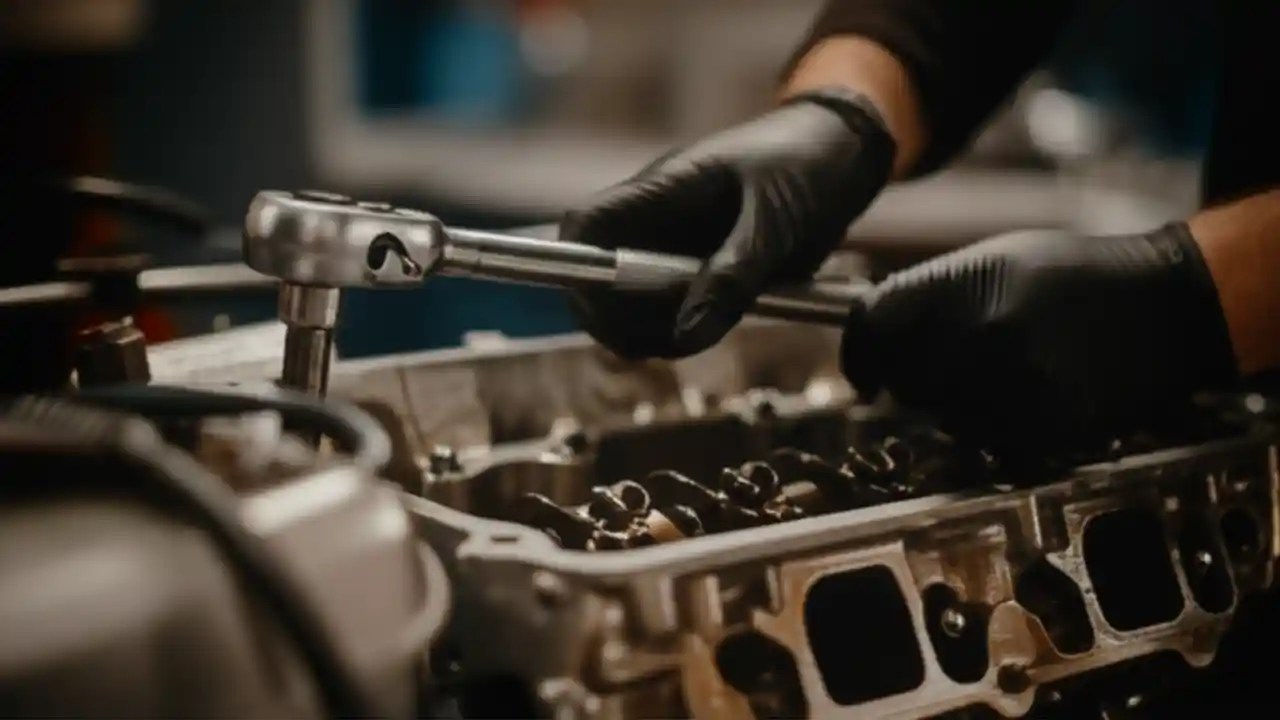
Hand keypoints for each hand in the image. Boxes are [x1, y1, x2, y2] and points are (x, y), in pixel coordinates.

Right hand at [560, 88, 894, 358]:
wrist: (845, 150)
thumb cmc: (807, 165)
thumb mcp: (776, 222)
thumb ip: (733, 277)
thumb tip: (685, 333)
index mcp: (663, 190)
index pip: (585, 227)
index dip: (579, 271)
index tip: (609, 312)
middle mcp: (658, 220)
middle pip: (600, 278)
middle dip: (621, 320)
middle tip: (673, 339)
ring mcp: (677, 244)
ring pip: (633, 302)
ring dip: (655, 331)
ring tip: (702, 335)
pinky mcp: (701, 267)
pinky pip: (675, 308)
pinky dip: (685, 328)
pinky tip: (718, 325)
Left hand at [841, 223, 1238, 453]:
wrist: (1162, 309)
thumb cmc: (1072, 277)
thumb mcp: (992, 260)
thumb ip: (926, 294)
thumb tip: (866, 332)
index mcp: (963, 286)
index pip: (871, 328)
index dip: (859, 353)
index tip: (865, 369)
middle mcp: (980, 337)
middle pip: (901, 377)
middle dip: (911, 375)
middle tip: (948, 361)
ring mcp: (1009, 388)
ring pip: (939, 414)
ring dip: (952, 402)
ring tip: (1000, 369)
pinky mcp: (1038, 430)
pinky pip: (982, 439)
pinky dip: (991, 424)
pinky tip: (1024, 393)